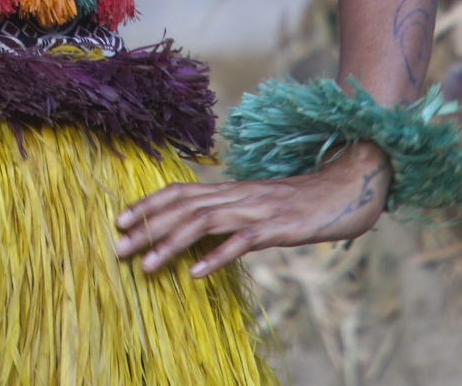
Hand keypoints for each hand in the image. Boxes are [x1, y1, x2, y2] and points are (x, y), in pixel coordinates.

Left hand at [114, 142, 388, 276]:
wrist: (343, 191)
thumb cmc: (298, 203)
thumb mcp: (257, 207)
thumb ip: (229, 216)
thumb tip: (198, 236)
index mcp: (229, 189)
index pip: (180, 191)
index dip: (148, 204)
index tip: (120, 221)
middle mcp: (236, 195)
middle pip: (183, 207)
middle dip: (147, 227)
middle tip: (118, 248)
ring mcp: (255, 210)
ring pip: (204, 223)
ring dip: (171, 244)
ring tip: (146, 266)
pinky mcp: (276, 228)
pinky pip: (241, 242)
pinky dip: (216, 256)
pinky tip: (196, 273)